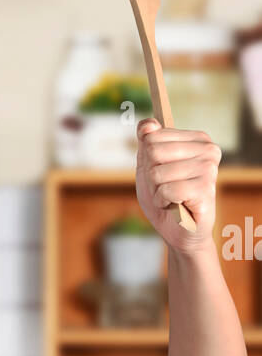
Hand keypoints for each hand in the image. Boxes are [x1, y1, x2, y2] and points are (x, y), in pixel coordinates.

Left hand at [135, 119, 218, 251]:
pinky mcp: (206, 189)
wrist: (178, 231)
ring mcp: (209, 168)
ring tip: (171, 198)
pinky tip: (175, 206)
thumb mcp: (148, 167)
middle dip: (150, 176)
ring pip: (158, 173)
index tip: (160, 174)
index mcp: (197, 139)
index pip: (151, 136)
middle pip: (153, 151)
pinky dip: (163, 202)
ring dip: (157, 191)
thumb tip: (148, 124)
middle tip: (164, 188)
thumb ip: (146, 143)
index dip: (147, 161)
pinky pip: (167, 190)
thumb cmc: (165, 198)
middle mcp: (208, 149)